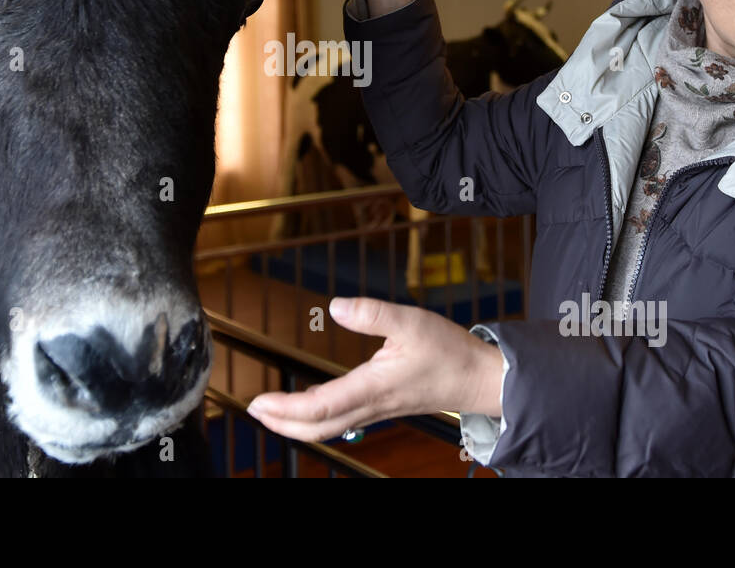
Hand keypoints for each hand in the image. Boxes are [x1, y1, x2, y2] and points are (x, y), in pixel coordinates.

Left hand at [244, 296, 504, 442]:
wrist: (479, 378)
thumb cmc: (449, 353)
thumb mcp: (411, 321)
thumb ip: (372, 313)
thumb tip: (335, 306)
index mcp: (373, 388)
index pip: (319, 407)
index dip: (286, 407)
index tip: (259, 400)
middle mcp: (371, 405)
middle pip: (317, 428)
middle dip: (283, 423)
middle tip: (255, 409)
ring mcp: (376, 409)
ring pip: (328, 427)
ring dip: (297, 423)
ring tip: (273, 410)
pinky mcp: (382, 406)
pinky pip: (342, 420)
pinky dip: (318, 418)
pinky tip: (311, 404)